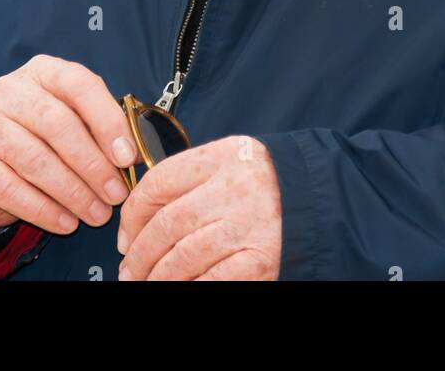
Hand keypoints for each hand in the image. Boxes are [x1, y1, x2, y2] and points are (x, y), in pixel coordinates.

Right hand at [0, 54, 137, 234]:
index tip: (127, 157)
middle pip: (58, 125)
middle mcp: (10, 90)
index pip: (79, 84)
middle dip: (93, 165)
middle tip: (117, 195)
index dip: (107, 120)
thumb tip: (133, 154)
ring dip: (73, 193)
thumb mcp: (69, 118)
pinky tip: (67, 222)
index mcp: (43, 71)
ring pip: (36, 160)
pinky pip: (11, 189)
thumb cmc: (40, 134)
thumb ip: (98, 127)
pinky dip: (44, 210)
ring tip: (98, 215)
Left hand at [116, 135, 281, 280]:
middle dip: (140, 253)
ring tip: (147, 283)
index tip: (125, 236)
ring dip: (158, 277)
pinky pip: (212, 280)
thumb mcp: (231, 162)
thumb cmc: (267, 184)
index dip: (133, 214)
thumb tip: (142, 217)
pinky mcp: (260, 260)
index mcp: (222, 157)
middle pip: (168, 223)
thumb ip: (192, 180)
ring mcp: (248, 225)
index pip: (161, 181)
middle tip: (129, 270)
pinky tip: (180, 287)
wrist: (320, 200)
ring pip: (184, 256)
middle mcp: (234, 188)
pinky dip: (190, 287)